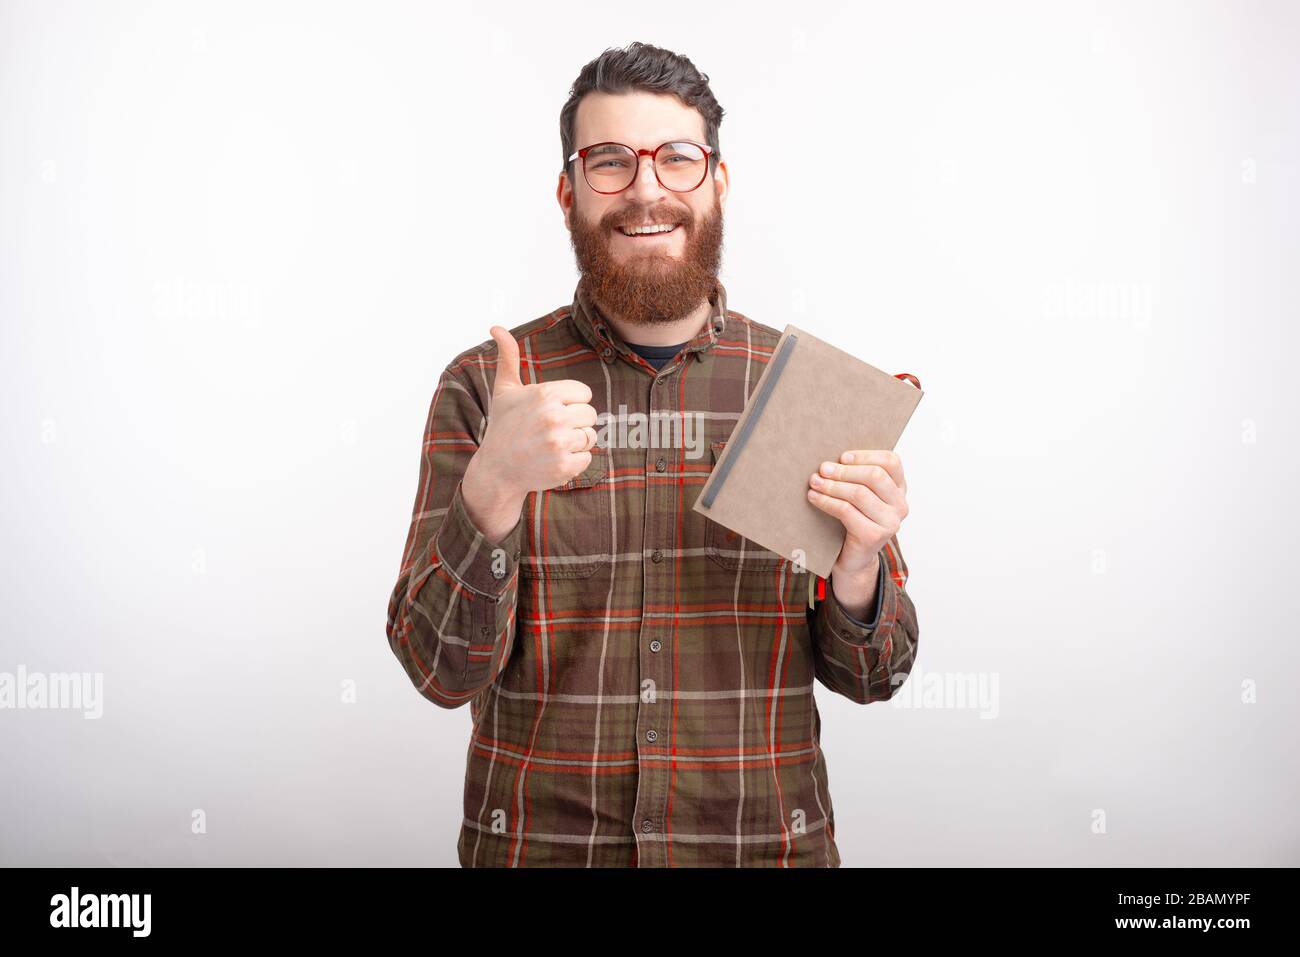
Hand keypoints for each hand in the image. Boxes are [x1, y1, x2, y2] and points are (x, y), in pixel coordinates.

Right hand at [461, 327, 598, 538]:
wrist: (496, 469)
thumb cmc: (503, 427)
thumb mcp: (505, 390)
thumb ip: (508, 357)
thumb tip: (496, 327)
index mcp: (545, 394)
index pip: (584, 394)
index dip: (570, 403)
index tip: (552, 411)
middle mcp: (553, 417)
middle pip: (591, 415)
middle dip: (575, 423)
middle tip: (551, 430)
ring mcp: (559, 443)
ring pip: (591, 436)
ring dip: (576, 442)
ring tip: (552, 445)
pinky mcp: (564, 467)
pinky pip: (588, 458)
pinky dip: (574, 461)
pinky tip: (553, 459)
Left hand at [806, 450, 908, 617]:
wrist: (853, 558)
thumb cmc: (853, 520)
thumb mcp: (861, 495)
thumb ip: (856, 476)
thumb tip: (830, 458)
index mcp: (900, 488)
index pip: (891, 462)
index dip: (865, 455)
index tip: (842, 456)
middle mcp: (900, 505)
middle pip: (875, 475)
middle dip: (844, 470)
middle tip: (822, 469)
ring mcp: (890, 522)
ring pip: (859, 493)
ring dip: (832, 486)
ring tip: (814, 482)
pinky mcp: (874, 536)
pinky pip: (846, 511)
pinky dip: (827, 501)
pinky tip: (814, 498)